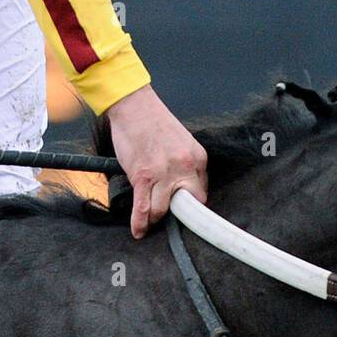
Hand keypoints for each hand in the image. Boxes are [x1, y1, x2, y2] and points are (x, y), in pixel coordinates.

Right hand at [106, 84, 207, 238]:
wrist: (134, 105)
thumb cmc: (154, 122)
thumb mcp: (182, 142)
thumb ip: (188, 165)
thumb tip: (186, 190)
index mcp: (197, 157)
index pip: (202, 193)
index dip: (192, 206)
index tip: (186, 214)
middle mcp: (184, 166)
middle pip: (187, 206)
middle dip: (177, 216)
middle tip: (168, 220)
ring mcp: (163, 172)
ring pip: (163, 210)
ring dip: (155, 219)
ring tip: (150, 221)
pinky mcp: (143, 176)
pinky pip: (143, 208)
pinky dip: (140, 223)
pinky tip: (138, 231)